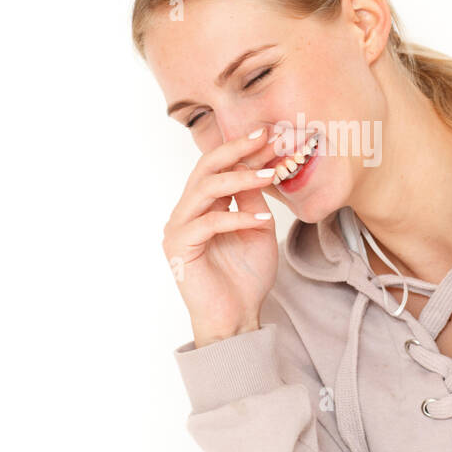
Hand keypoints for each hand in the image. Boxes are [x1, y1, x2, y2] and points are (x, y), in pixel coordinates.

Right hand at [162, 127, 280, 346]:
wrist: (236, 317)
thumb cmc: (246, 277)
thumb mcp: (258, 228)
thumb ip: (253, 199)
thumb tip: (261, 164)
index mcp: (203, 205)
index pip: (220, 167)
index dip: (244, 150)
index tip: (271, 134)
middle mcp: (186, 211)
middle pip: (207, 167)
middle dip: (237, 150)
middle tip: (265, 138)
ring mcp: (179, 228)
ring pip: (205, 188)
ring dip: (240, 178)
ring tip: (270, 175)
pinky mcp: (180, 247)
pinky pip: (209, 223)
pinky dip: (238, 218)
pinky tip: (264, 220)